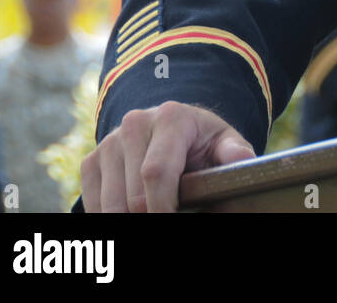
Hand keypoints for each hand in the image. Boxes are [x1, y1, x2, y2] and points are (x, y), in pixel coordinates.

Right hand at [80, 101, 255, 212]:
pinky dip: (111, 216)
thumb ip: (234, 152)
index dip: (162, 208)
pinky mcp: (91, 160)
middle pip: (133, 195)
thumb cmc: (202, 142)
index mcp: (171, 117)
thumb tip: (244, 159)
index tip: (173, 220)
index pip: (156, 172)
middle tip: (174, 214)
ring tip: (158, 208)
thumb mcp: (224, 142)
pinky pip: (93, 205)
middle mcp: (135, 124)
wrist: (173, 129)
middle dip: (151, 215)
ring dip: (132, 218)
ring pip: (111, 205)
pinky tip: (134, 209)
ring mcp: (109, 141)